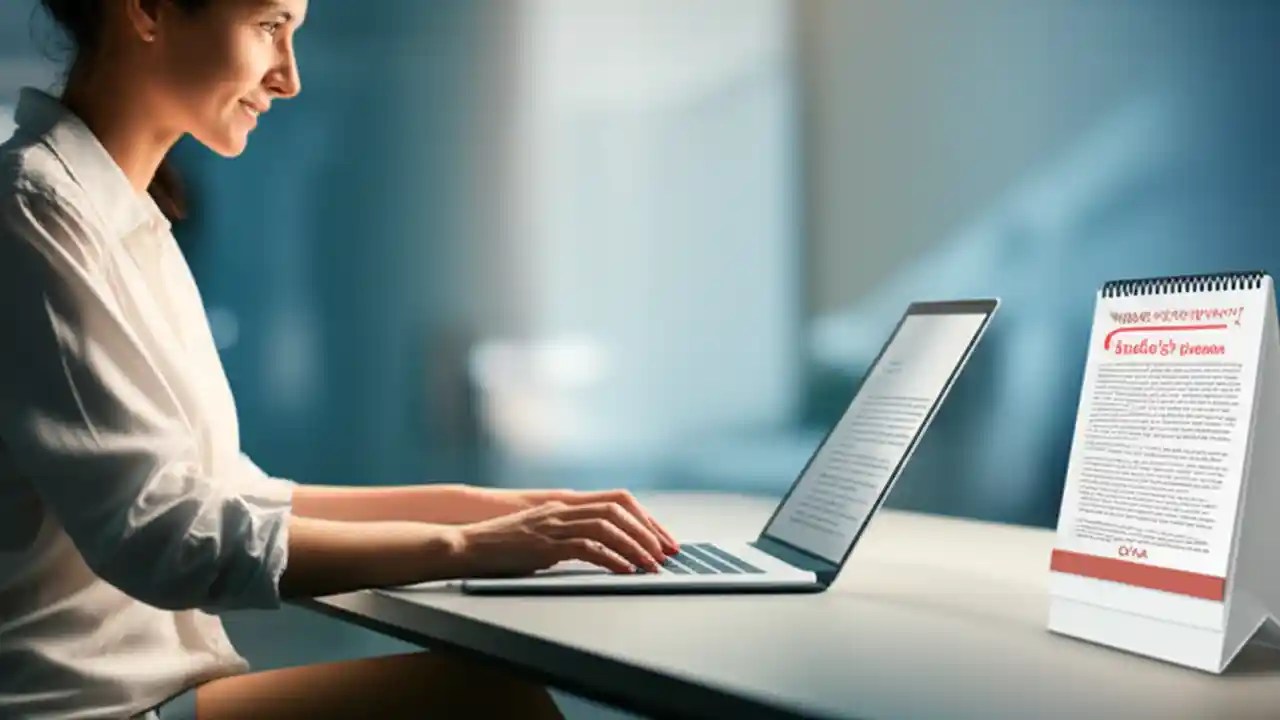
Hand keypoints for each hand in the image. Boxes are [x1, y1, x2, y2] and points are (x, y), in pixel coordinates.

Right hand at [517, 489, 679, 555]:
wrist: (467, 545)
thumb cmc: (503, 545)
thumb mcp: (543, 533)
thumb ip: (570, 534)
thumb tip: (605, 548)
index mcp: (566, 504)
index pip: (618, 500)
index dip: (645, 518)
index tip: (663, 539)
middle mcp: (563, 509)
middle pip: (619, 509)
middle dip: (648, 531)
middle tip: (666, 553)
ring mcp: (553, 525)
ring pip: (607, 526)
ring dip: (635, 546)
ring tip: (651, 565)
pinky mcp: (544, 545)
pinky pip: (587, 548)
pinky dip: (611, 559)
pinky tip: (624, 571)